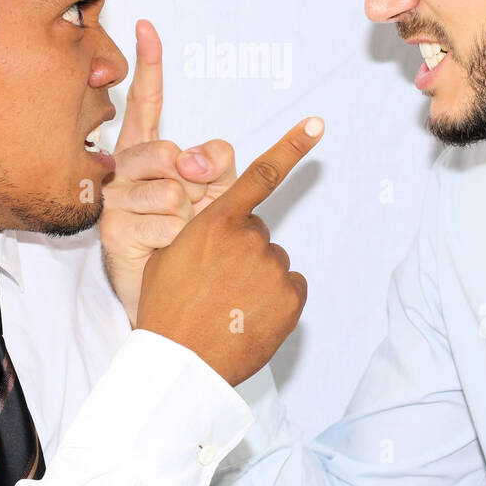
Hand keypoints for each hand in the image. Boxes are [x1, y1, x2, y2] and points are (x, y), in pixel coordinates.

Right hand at [100, 20, 236, 322]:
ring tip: (178, 239)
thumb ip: (219, 168)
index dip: (149, 67)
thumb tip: (203, 155)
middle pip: (168, 150)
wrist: (173, 308)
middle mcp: (124, 168)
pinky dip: (176, 242)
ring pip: (170, 190)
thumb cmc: (192, 248)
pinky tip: (166, 254)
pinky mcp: (109, 229)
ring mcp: (113, 197)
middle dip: (196, 180)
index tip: (147, 26)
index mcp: (149, 154)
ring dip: (189, 220)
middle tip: (195, 207)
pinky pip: (161, 223)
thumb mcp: (215, 199)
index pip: (148, 105)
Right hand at [135, 116, 323, 385]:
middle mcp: (250, 237)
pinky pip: (290, 289)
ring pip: (273, 262)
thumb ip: (196, 225)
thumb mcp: (168, 253)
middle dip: (243, 251)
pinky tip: (248, 317)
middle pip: (257, 232)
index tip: (318, 124)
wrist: (180, 361)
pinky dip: (275, 302)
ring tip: (228, 305)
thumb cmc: (167, 307)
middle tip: (216, 284)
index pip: (261, 175)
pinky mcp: (291, 297)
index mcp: (216, 221)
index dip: (292, 146)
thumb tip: (215, 218)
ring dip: (258, 279)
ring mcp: (273, 267)